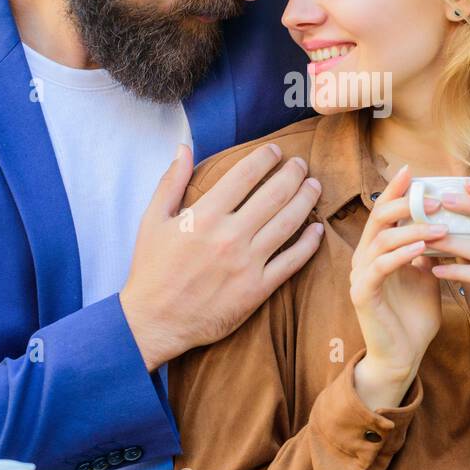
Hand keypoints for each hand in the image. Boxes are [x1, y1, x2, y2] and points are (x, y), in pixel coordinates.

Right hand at [120, 142, 324, 369]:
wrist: (154, 322)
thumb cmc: (152, 270)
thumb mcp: (152, 221)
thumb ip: (170, 182)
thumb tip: (184, 148)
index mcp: (204, 216)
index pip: (245, 175)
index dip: (265, 157)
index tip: (275, 151)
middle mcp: (229, 236)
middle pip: (274, 194)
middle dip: (293, 173)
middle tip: (301, 164)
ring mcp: (247, 264)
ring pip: (288, 223)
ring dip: (306, 200)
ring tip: (314, 187)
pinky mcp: (257, 290)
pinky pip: (292, 262)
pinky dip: (309, 243)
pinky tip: (318, 229)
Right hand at [349, 164, 447, 407]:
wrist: (402, 357)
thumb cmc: (414, 317)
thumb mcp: (427, 275)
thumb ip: (430, 250)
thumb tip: (448, 222)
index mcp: (378, 249)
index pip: (385, 210)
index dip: (397, 189)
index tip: (417, 171)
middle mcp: (365, 257)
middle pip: (379, 217)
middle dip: (407, 203)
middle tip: (436, 199)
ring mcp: (361, 275)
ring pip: (381, 239)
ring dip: (412, 229)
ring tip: (440, 226)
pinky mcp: (363, 294)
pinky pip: (381, 267)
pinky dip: (401, 254)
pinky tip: (422, 250)